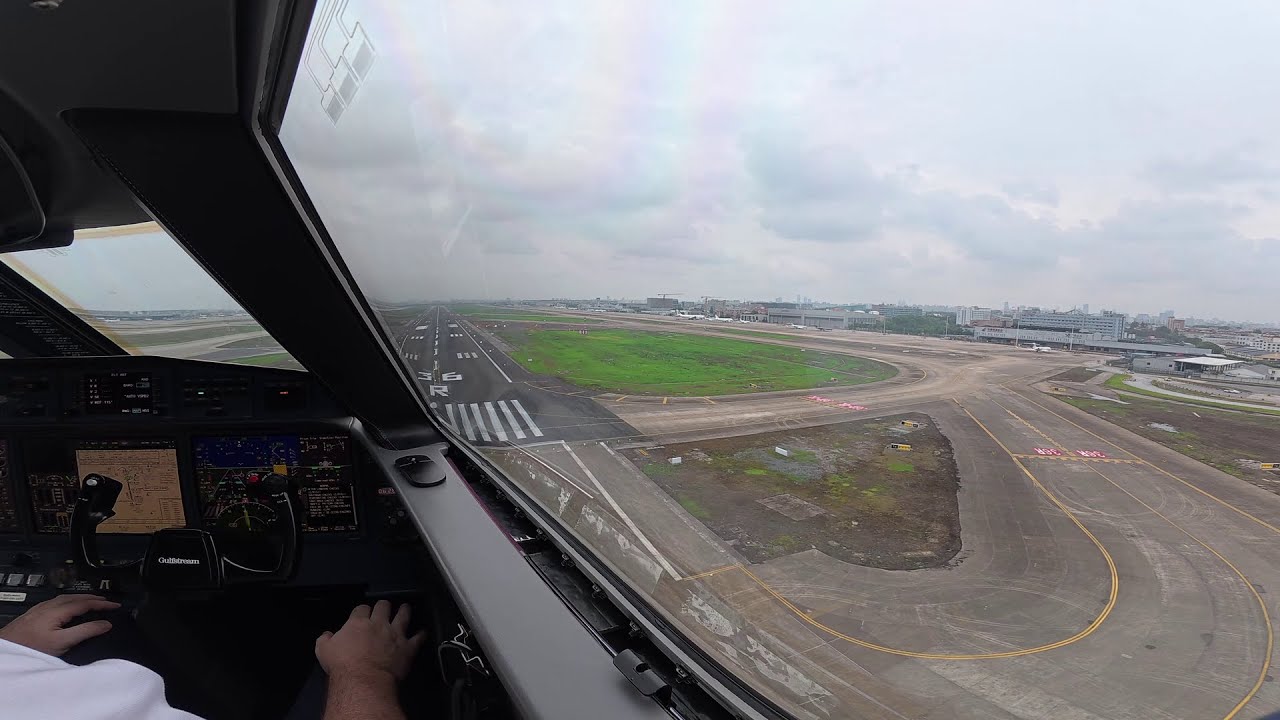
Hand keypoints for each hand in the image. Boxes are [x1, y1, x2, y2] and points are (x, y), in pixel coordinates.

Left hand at [0, 594, 119, 656]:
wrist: (6, 649)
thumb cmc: (30, 648)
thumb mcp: (62, 642)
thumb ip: (85, 632)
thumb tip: (105, 624)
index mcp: (58, 610)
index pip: (86, 602)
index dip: (102, 603)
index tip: (115, 605)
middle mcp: (49, 606)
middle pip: (76, 597)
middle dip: (93, 598)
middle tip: (107, 601)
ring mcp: (40, 609)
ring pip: (65, 598)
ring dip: (81, 599)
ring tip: (91, 602)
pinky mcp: (33, 614)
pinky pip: (56, 602)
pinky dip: (69, 602)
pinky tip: (67, 608)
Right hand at [316, 601, 423, 683]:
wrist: (363, 680)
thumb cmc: (343, 666)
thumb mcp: (323, 651)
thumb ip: (324, 639)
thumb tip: (326, 635)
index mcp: (358, 623)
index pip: (361, 608)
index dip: (363, 609)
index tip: (363, 612)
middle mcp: (378, 624)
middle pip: (383, 606)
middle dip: (384, 605)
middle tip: (384, 606)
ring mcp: (395, 634)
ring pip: (403, 616)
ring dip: (404, 611)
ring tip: (405, 607)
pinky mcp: (407, 647)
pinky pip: (418, 638)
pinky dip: (421, 634)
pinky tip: (423, 632)